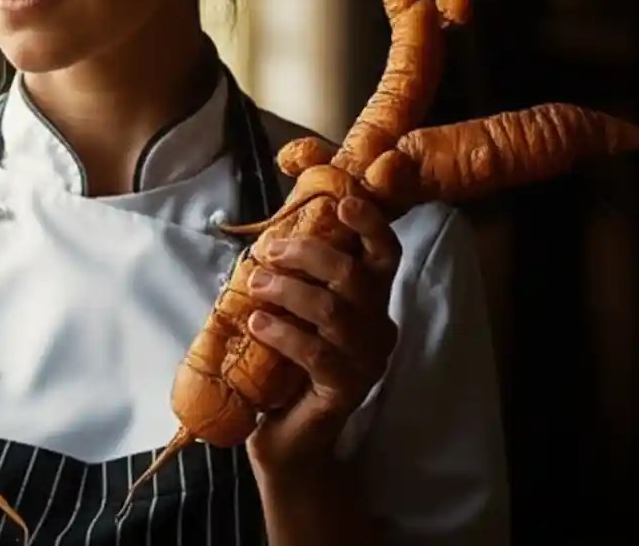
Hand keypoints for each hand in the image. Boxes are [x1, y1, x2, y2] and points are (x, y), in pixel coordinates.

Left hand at [244, 196, 400, 480]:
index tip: (342, 202)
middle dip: (309, 254)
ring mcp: (367, 361)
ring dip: (289, 291)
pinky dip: (284, 332)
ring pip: (334, 311)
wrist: (283, 436)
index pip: (384, 256)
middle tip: (268, 252)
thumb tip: (263, 240)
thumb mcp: (291, 314)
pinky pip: (317, 353)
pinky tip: (257, 323)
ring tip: (254, 283)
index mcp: (372, 303)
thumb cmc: (284, 366)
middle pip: (355, 276)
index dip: (369, 226)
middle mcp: (379, 328)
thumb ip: (293, 280)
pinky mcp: (347, 389)